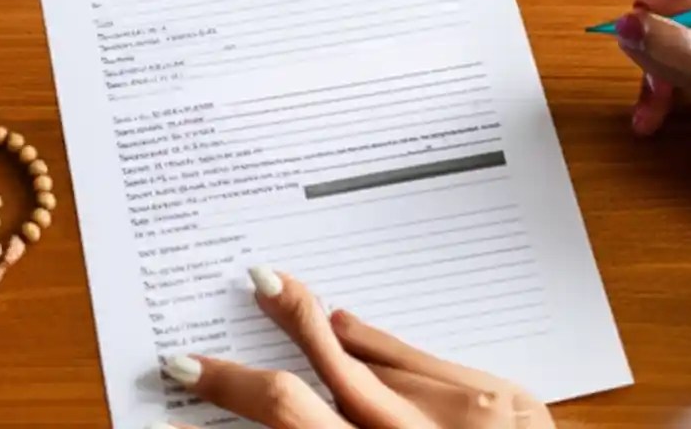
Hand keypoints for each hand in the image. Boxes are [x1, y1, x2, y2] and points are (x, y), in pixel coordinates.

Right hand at [153, 267, 555, 428]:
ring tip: (297, 303)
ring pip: (380, 358)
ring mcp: (469, 408)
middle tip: (256, 279)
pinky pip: (424, 360)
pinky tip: (353, 331)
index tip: (188, 366)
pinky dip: (384, 351)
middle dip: (288, 316)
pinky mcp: (502, 393)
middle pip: (332, 360)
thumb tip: (281, 404)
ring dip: (337, 340)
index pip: (288, 411)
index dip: (230, 384)